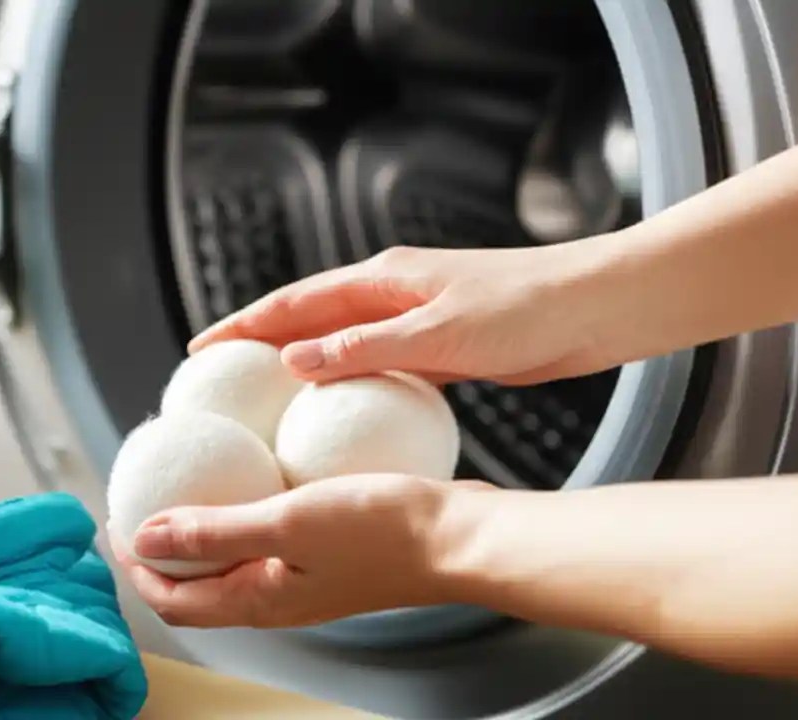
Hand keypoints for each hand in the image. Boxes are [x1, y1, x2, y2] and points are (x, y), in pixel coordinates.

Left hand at [110, 475, 493, 628]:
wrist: (459, 537)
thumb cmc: (383, 532)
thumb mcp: (287, 524)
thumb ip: (214, 531)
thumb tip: (143, 537)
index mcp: (260, 602)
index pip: (175, 600)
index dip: (136, 568)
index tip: (116, 521)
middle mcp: (278, 597)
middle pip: (198, 582)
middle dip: (162, 548)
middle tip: (145, 495)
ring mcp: (305, 577)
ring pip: (233, 557)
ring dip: (203, 525)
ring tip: (190, 478)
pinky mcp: (329, 552)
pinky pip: (269, 533)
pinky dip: (246, 508)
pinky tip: (256, 467)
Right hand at [190, 242, 629, 385]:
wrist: (598, 307)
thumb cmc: (527, 309)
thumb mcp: (439, 333)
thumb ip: (366, 347)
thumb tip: (295, 360)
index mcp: (381, 280)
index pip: (292, 303)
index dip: (242, 327)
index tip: (199, 351)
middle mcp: (390, 296)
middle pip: (307, 322)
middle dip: (259, 349)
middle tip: (219, 384)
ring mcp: (414, 322)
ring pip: (340, 349)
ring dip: (301, 373)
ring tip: (265, 408)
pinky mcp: (442, 349)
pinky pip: (378, 371)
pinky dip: (350, 392)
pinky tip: (340, 421)